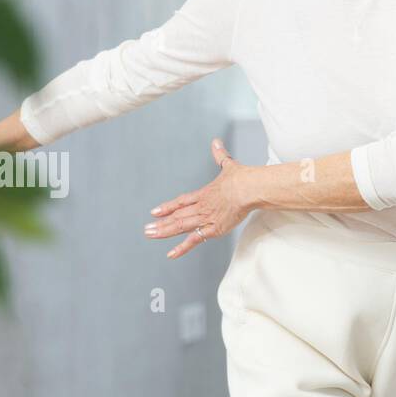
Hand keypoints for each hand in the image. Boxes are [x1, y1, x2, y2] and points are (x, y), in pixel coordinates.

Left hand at [145, 138, 252, 258]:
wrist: (249, 189)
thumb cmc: (242, 178)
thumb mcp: (228, 165)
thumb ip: (220, 156)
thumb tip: (216, 142)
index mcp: (204, 194)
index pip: (181, 201)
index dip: (168, 207)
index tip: (155, 212)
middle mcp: (201, 207)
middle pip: (177, 216)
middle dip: (161, 223)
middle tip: (147, 229)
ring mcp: (205, 219)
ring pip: (180, 226)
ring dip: (164, 231)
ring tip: (150, 234)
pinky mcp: (213, 229)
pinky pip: (194, 240)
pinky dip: (182, 248)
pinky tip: (171, 254)